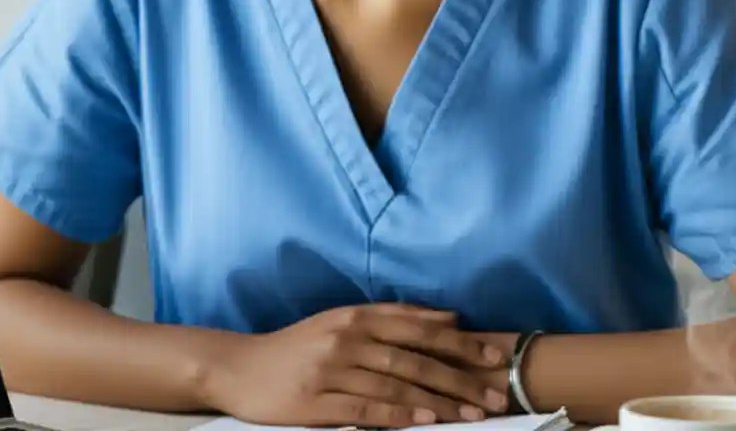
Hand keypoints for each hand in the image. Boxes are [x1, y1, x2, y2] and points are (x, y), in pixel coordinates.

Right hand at [200, 304, 510, 428]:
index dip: (461, 342)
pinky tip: (424, 420)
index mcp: (355, 316)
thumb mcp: (342, 321)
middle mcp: (345, 337)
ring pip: (395, 383)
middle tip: (495, 396)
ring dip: (438, 400)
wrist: (239, 368)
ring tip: (472, 415)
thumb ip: (393, 317)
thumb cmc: (297, 347)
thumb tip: (449, 315)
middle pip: (414, 358)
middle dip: (460, 378)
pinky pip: (365, 407)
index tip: (497, 357)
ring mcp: (330, 368)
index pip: (419, 327)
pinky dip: (398, 413)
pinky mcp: (316, 399)